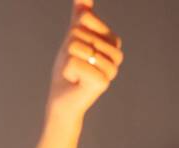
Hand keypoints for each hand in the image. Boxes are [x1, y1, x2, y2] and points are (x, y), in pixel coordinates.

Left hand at [45, 0, 122, 123]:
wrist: (62, 101)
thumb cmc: (68, 70)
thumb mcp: (73, 37)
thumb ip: (82, 14)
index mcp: (112, 40)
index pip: (85, 19)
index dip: (72, 33)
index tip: (76, 51)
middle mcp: (116, 54)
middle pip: (79, 33)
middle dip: (69, 49)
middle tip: (75, 66)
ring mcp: (112, 69)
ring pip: (76, 47)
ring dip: (67, 61)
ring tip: (75, 74)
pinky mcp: (102, 82)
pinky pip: (74, 63)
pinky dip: (68, 72)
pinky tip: (76, 82)